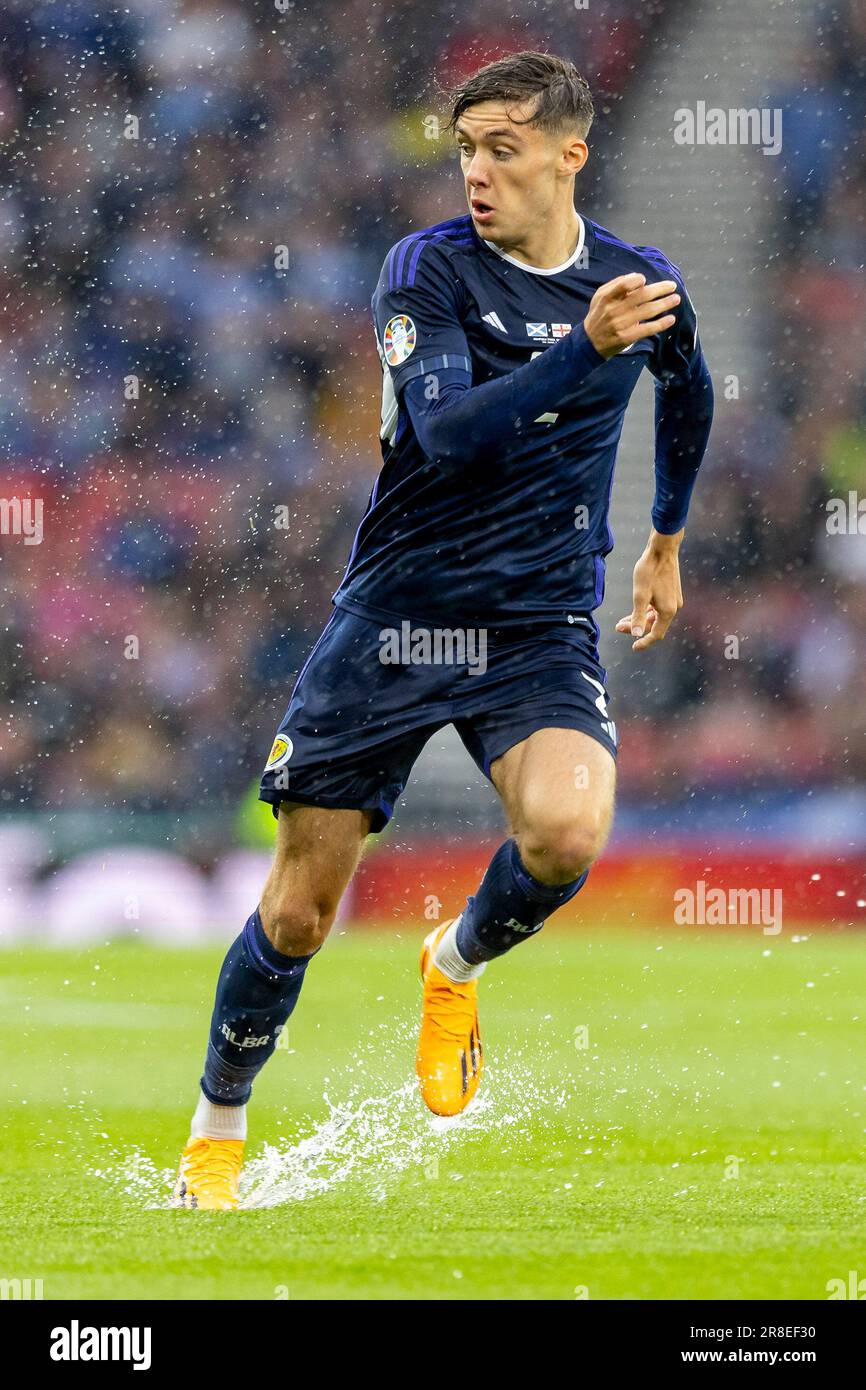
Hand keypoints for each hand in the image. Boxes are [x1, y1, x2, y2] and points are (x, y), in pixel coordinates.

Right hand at [584, 273, 679, 358]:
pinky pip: (647, 329)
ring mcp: (621, 325)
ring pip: (648, 311)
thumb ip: (616, 285)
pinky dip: (661, 324)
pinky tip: (671, 319)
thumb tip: (636, 277)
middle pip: (642, 296)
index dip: (637, 280)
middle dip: (660, 289)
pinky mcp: (627, 337)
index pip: (624, 285)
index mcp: (607, 298)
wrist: (589, 342)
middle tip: (672, 286)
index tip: (645, 280)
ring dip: (665, 304)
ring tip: (676, 299)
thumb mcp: (599, 297)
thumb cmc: (598, 315)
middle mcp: (614, 310)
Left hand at [615, 529, 684, 651]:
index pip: (656, 634)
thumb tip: (637, 635)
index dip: (644, 642)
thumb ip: (638, 616)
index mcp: (668, 611)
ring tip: (622, 620)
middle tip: (618, 627)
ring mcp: (674, 600)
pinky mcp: (671, 592)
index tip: (634, 648)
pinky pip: (658, 608)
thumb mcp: (640, 595)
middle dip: (636, 628)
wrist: (662, 550)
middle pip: (654, 625)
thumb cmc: (649, 570)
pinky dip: (646, 610)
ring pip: (655, 616)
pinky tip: (634, 609)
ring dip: (640, 619)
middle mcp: (674, 608)